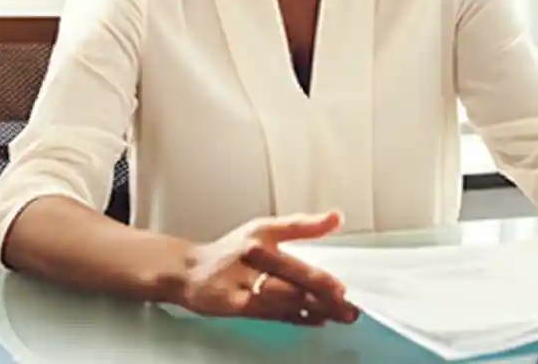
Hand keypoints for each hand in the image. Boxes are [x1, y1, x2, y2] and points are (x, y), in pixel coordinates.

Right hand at [176, 210, 359, 325]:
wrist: (189, 271)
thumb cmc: (230, 251)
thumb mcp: (265, 229)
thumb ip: (302, 226)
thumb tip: (336, 218)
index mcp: (260, 237)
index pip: (296, 249)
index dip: (319, 270)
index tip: (342, 283)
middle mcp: (251, 258)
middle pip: (293, 278)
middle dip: (323, 294)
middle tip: (348, 304)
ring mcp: (241, 283)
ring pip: (284, 298)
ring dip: (315, 308)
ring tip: (341, 314)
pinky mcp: (234, 305)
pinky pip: (272, 313)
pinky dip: (297, 318)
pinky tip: (316, 320)